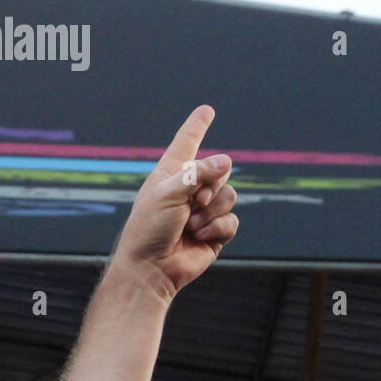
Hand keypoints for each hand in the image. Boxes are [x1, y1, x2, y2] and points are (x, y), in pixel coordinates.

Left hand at [108, 104, 238, 302]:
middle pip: (219, 171)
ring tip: (189, 224)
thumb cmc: (148, 230)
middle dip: (209, 186)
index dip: (197, 126)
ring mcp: (202, 212)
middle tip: (190, 204)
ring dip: (211, 211)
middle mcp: (188, 191)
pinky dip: (217, 228)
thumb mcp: (168, 193)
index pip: (187, 144)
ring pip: (230, 195)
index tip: (206, 110)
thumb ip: (198, 173)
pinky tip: (198, 237)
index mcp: (171, 176)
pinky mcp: (214, 233)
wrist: (150, 269)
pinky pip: (232, 221)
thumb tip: (226, 162)